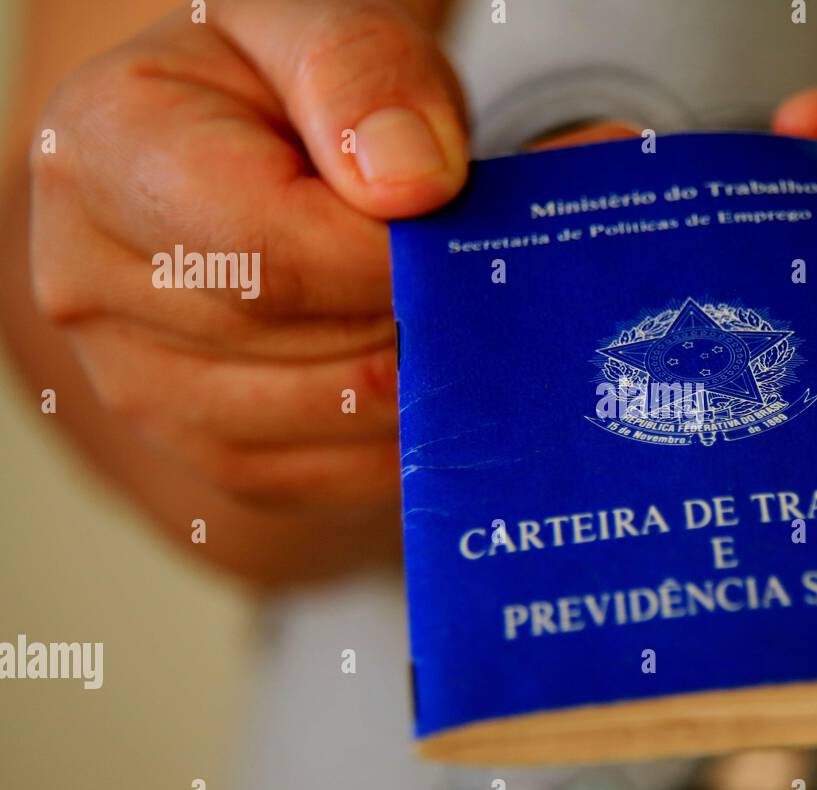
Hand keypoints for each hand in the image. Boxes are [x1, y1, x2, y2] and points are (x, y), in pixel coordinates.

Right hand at [29, 0, 467, 506]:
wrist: (245, 149)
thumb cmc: (285, 85)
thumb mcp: (321, 23)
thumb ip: (364, 77)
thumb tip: (413, 185)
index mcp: (102, 154)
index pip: (269, 255)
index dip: (389, 260)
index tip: (456, 234)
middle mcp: (91, 285)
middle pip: (307, 346)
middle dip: (419, 314)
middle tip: (481, 276)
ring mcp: (143, 388)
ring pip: (333, 419)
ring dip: (427, 374)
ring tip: (455, 310)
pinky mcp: (211, 455)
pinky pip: (341, 474)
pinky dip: (412, 429)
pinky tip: (432, 367)